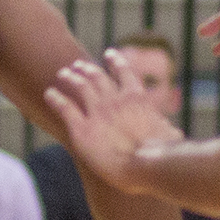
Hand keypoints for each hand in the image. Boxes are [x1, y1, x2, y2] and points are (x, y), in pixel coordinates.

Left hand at [45, 50, 184, 194]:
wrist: (146, 165)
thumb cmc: (163, 154)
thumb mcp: (170, 134)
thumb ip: (163, 126)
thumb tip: (168, 129)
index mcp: (138, 99)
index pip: (125, 73)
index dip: (116, 62)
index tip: (109, 54)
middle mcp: (115, 100)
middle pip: (97, 77)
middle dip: (87, 68)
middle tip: (78, 64)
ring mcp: (97, 113)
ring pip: (79, 86)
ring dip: (70, 77)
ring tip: (62, 73)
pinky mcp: (81, 129)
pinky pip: (64, 107)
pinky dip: (55, 98)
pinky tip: (49, 94)